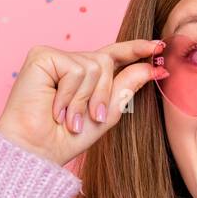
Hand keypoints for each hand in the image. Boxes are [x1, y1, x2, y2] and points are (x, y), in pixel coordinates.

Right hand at [0, 40, 165, 166]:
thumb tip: (153, 67)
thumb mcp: (107, 114)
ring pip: (94, 66)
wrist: (37, 150)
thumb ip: (127, 87)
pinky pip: (75, 70)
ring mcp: (56, 57)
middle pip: (107, 62)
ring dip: (85, 100)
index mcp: (86, 75)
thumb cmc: (67, 138)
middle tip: (91, 118)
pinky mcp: (42, 56)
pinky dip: (69, 96)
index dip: (136, 50)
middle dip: (103, 94)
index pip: (114, 55)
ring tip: (68, 118)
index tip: (160, 47)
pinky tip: (55, 110)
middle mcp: (71, 62)